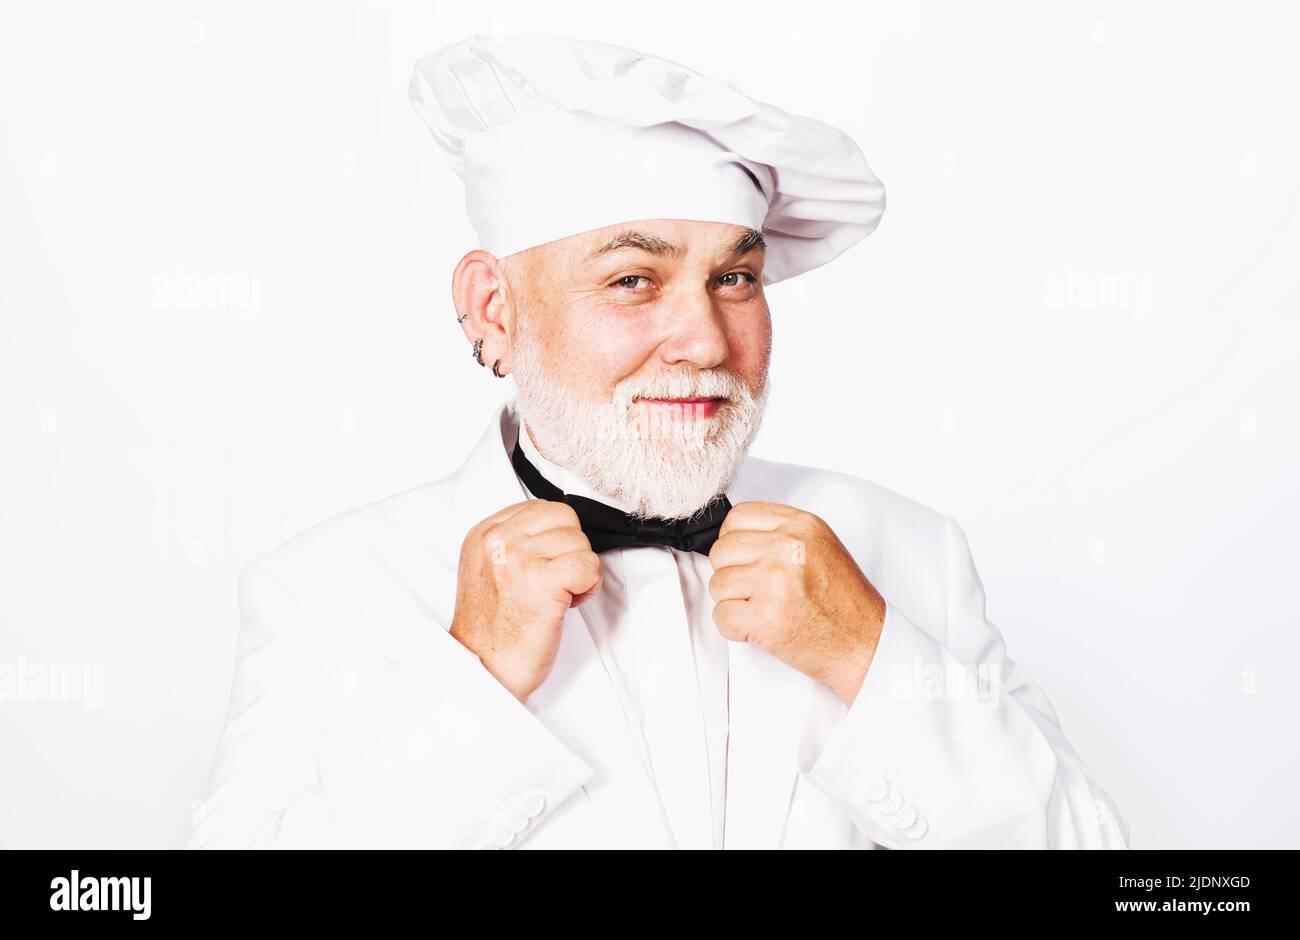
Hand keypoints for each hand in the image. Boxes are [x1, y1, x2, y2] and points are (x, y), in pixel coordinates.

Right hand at [450, 500, 601, 704]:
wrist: (485, 669)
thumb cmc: (492, 629)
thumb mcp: (488, 570)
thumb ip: (514, 542)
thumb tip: (556, 529)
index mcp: (484, 534)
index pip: (540, 507)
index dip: (555, 537)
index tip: (545, 566)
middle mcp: (498, 541)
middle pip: (564, 517)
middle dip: (570, 549)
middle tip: (556, 581)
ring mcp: (519, 558)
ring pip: (580, 541)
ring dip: (580, 571)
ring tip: (559, 595)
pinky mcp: (542, 581)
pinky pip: (589, 564)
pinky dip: (589, 586)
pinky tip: (569, 603)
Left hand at [707, 501, 886, 706]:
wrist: (864, 644)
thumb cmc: (845, 602)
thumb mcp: (821, 546)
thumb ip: (781, 533)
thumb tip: (734, 535)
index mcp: (800, 526)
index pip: (737, 518)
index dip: (733, 541)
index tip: (744, 559)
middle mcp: (786, 548)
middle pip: (721, 551)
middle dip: (731, 573)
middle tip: (754, 591)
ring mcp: (774, 582)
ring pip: (717, 584)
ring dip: (732, 602)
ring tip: (761, 610)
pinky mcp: (765, 618)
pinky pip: (720, 615)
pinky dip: (733, 628)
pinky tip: (756, 628)